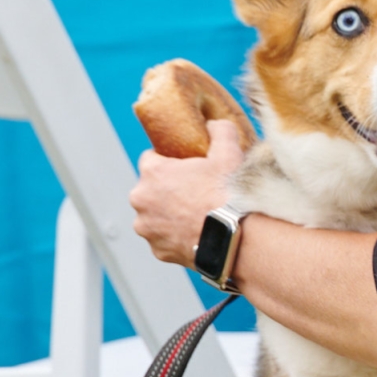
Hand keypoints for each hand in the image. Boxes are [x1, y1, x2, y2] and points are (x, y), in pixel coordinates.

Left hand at [130, 119, 244, 268]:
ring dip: (167, 214)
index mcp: (152, 173)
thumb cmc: (228, 194)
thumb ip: (219, 131)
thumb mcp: (228, 152)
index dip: (168, 161)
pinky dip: (174, 236)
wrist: (236, 238)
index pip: (150, 159)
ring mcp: (147, 228)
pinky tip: (195, 233)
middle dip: (166, 189)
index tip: (183, 166)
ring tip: (195, 215)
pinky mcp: (157, 251)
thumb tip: (214, 125)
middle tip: (193, 191)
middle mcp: (141, 200)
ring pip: (154, 216)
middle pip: (150, 189)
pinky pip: (163, 239)